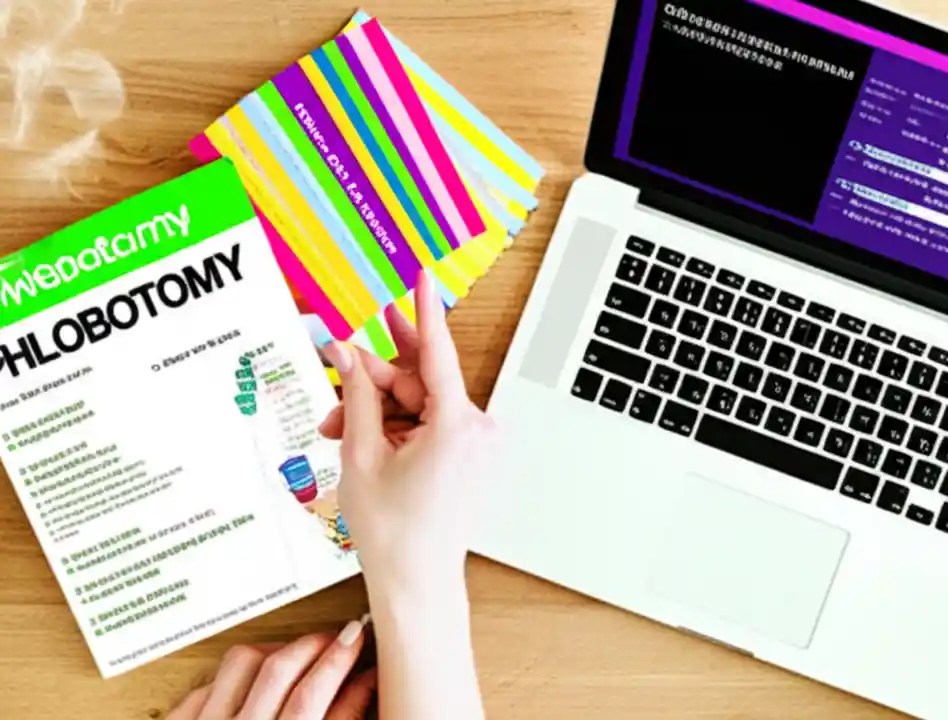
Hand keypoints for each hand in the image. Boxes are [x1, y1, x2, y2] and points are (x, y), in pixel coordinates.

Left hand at [167, 623, 373, 719]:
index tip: (358, 635)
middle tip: (335, 638)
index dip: (340, 658)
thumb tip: (366, 681)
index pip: (312, 693)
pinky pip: (205, 685)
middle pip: (278, 669)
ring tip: (293, 658)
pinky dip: (232, 677)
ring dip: (273, 652)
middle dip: (313, 644)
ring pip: (240, 664)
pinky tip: (251, 684)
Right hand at [319, 272, 497, 596]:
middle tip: (338, 366)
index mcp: (456, 424)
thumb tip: (347, 354)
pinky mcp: (469, 456)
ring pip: (419, 404)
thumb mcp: (361, 454)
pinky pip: (429, 424)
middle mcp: (476, 428)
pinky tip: (363, 439)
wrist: (417, 584)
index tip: (423, 276)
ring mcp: (476, 444)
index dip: (425, 310)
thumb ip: (357, 395)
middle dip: (372, 381)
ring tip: (336, 428)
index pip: (437, 352)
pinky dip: (396, 427)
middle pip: (419, 380)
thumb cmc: (393, 532)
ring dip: (378, 409)